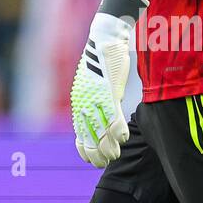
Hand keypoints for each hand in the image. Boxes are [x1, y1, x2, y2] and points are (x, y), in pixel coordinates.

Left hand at [71, 11, 131, 167]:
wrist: (105, 40)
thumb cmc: (101, 61)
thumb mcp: (92, 85)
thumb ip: (93, 100)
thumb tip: (96, 113)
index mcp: (79, 104)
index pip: (80, 136)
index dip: (86, 150)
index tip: (93, 159)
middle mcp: (85, 105)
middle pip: (89, 139)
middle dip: (97, 155)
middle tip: (106, 162)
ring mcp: (97, 101)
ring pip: (102, 133)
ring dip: (109, 148)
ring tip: (115, 155)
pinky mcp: (109, 94)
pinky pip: (114, 119)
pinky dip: (118, 132)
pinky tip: (123, 139)